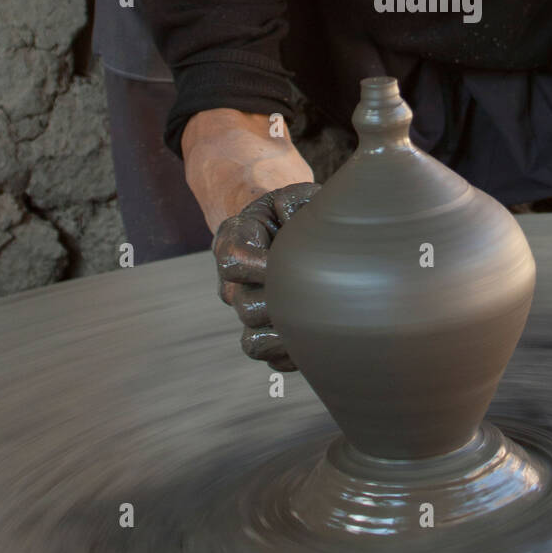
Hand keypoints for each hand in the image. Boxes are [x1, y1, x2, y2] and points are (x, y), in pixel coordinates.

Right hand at [213, 183, 320, 371]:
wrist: (291, 233)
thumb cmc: (298, 213)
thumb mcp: (298, 196)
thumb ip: (296, 201)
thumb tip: (291, 221)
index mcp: (236, 240)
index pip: (232, 260)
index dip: (260, 266)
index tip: (288, 260)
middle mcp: (234, 280)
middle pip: (246, 306)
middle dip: (283, 302)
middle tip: (315, 292)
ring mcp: (246, 309)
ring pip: (253, 339)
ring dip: (287, 333)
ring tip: (319, 318)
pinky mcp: (262, 332)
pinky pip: (268, 356)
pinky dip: (291, 352)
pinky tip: (314, 336)